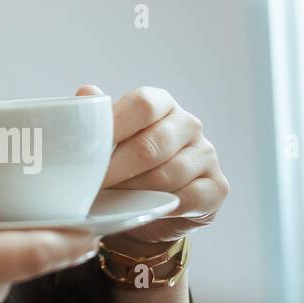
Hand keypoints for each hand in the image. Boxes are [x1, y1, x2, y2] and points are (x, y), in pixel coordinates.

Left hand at [76, 85, 228, 253]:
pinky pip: (187, 199)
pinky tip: (140, 210)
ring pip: (166, 175)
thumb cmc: (123, 164)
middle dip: (115, 169)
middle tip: (89, 186)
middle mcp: (188, 124)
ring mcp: (206, 154)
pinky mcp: (217, 186)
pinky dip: (159, 207)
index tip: (86, 150)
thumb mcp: (107, 140)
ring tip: (108, 200)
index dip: (113, 126)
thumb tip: (86, 92)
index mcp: (161, 103)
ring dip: (133, 191)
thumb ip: (96, 117)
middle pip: (151, 145)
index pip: (142, 105)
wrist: (150, 207)